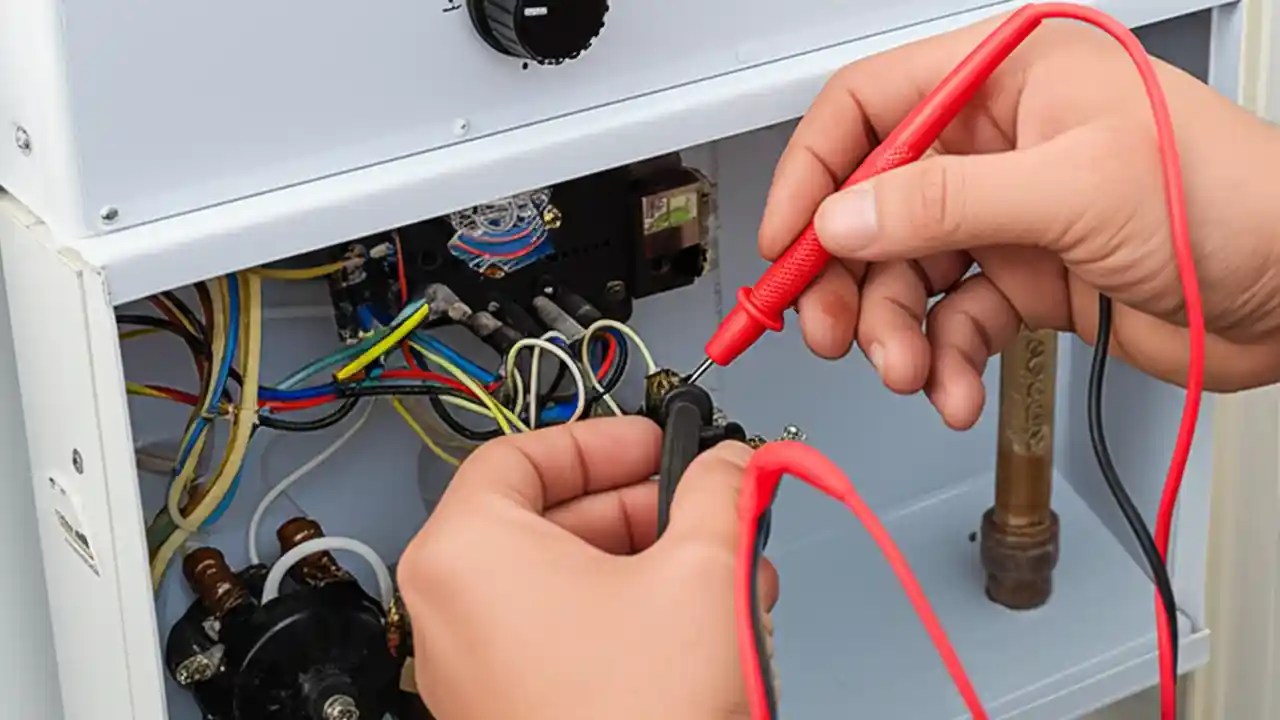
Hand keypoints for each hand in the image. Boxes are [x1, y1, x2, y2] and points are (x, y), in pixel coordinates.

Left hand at [397, 417, 777, 719]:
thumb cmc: (637, 719)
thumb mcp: (702, 570)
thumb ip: (719, 492)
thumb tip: (732, 464)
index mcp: (467, 551)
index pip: (524, 453)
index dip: (603, 440)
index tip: (658, 444)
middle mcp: (453, 607)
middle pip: (551, 516)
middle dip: (649, 510)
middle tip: (708, 509)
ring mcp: (475, 665)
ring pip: (569, 579)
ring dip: (653, 565)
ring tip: (726, 576)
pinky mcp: (509, 708)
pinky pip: (565, 633)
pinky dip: (628, 616)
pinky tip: (700, 627)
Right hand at [760, 15, 1279, 428]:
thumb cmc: (1229, 200)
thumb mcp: (1072, 189)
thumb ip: (945, 204)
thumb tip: (844, 217)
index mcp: (1003, 81)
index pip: (869, 108)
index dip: (813, 172)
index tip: (785, 241)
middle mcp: (995, 144)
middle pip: (872, 204)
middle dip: (845, 277)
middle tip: (828, 329)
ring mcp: (1005, 216)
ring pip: (904, 273)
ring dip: (894, 333)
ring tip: (910, 371)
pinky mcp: (1023, 280)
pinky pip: (951, 321)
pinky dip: (943, 361)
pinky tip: (951, 388)